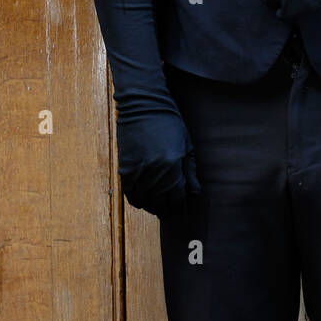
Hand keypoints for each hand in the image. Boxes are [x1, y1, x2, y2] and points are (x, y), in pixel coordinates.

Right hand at [116, 106, 201, 221]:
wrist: (143, 105)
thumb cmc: (170, 123)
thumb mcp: (186, 145)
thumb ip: (190, 171)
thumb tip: (195, 193)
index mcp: (173, 166)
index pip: (177, 198)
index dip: (180, 209)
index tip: (182, 214)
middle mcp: (155, 172)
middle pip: (161, 203)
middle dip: (167, 211)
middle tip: (170, 214)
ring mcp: (138, 171)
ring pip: (145, 201)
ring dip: (152, 207)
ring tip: (158, 208)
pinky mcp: (125, 168)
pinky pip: (130, 193)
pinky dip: (137, 200)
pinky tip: (143, 200)